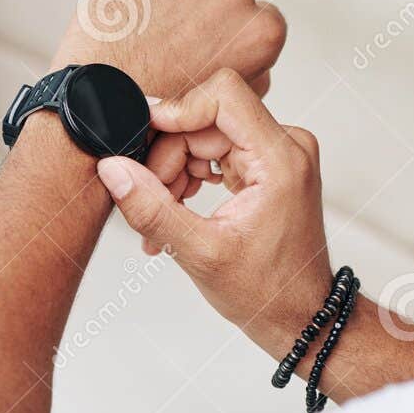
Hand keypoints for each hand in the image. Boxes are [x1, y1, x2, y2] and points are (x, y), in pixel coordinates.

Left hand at [53, 0, 285, 98]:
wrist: (104, 104)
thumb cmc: (161, 115)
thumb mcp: (224, 106)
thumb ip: (251, 75)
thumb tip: (257, 65)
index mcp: (261, 28)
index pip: (258, 19)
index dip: (230, 34)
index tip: (209, 47)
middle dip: (200, 15)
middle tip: (169, 48)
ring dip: (167, 2)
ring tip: (141, 40)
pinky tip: (124, 22)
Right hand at [93, 69, 332, 346]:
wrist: (300, 317)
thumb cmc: (268, 293)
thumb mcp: (200, 253)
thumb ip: (152, 208)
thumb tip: (113, 170)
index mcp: (280, 159)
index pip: (223, 95)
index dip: (177, 110)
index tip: (142, 135)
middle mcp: (286, 147)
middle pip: (205, 120)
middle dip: (167, 158)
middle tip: (148, 200)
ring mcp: (278, 155)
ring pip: (204, 136)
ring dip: (173, 172)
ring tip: (160, 217)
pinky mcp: (267, 165)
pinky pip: (216, 151)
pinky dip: (189, 177)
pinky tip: (175, 209)